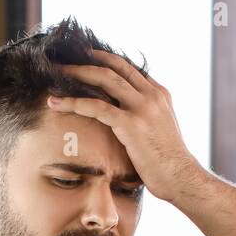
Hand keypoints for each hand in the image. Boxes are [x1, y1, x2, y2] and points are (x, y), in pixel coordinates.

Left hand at [47, 50, 204, 203]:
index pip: (128, 67)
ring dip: (77, 73)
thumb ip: (147, 115)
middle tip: (65, 59)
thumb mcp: (160, 130)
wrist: (181, 178)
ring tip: (55, 74)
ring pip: (104, 79)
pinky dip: (74, 102)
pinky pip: (97, 107)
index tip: (85, 57)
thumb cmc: (168, 162)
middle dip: (87, 59)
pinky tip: (56, 103)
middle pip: (115, 66)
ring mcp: (142, 108)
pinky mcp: (132, 124)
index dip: (105, 59)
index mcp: (159, 93)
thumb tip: (126, 116)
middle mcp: (151, 95)